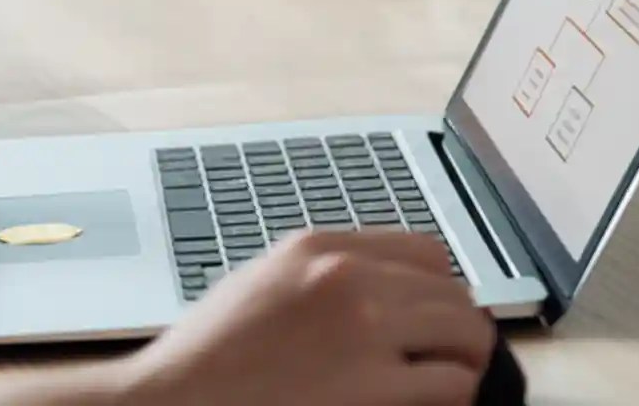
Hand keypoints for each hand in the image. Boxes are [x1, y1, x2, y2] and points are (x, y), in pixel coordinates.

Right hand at [122, 231, 494, 405]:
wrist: (173, 401)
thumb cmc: (205, 356)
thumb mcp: (260, 282)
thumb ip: (318, 275)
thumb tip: (379, 291)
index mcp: (317, 248)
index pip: (425, 252)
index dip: (440, 287)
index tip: (436, 312)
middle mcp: (347, 277)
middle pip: (452, 292)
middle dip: (457, 328)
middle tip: (447, 356)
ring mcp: (364, 331)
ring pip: (466, 335)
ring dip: (462, 361)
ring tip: (445, 382)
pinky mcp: (374, 388)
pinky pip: (451, 384)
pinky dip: (452, 397)